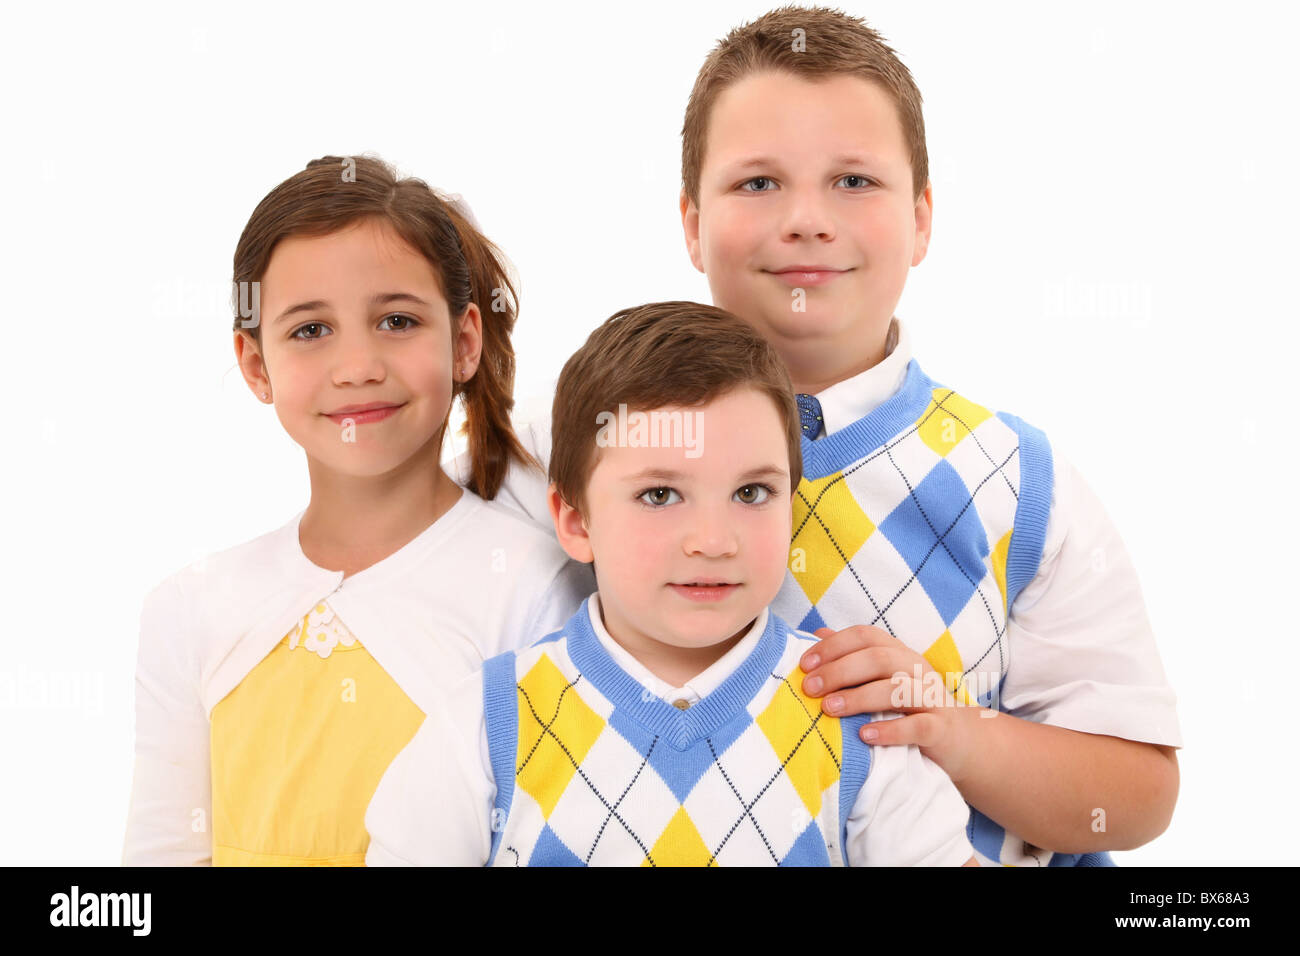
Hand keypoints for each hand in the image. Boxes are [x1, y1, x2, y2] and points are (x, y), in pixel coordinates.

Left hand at [798, 624, 977, 779]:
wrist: (958, 739)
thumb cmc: (908, 706)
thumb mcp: (881, 678)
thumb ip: (852, 656)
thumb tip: (817, 633)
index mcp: (899, 652)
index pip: (865, 636)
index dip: (833, 646)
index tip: (804, 664)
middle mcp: (916, 668)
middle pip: (879, 658)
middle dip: (839, 671)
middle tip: (810, 688)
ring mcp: (932, 697)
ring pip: (897, 689)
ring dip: (859, 698)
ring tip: (829, 709)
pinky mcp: (941, 728)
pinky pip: (918, 726)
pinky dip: (891, 730)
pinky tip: (864, 735)